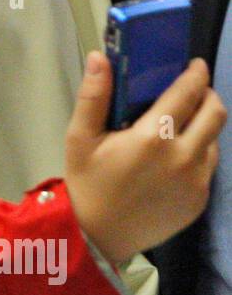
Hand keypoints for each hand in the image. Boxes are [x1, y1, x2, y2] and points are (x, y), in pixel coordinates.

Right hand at [65, 53, 225, 266]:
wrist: (98, 238)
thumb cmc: (87, 183)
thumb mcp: (79, 138)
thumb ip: (93, 96)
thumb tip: (100, 57)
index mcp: (152, 137)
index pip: (187, 93)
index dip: (196, 73)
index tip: (196, 64)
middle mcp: (182, 157)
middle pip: (215, 113)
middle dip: (208, 95)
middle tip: (194, 91)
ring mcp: (196, 181)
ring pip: (215, 140)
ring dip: (204, 126)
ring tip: (183, 126)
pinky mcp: (200, 200)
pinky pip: (209, 166)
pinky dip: (199, 153)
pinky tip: (177, 157)